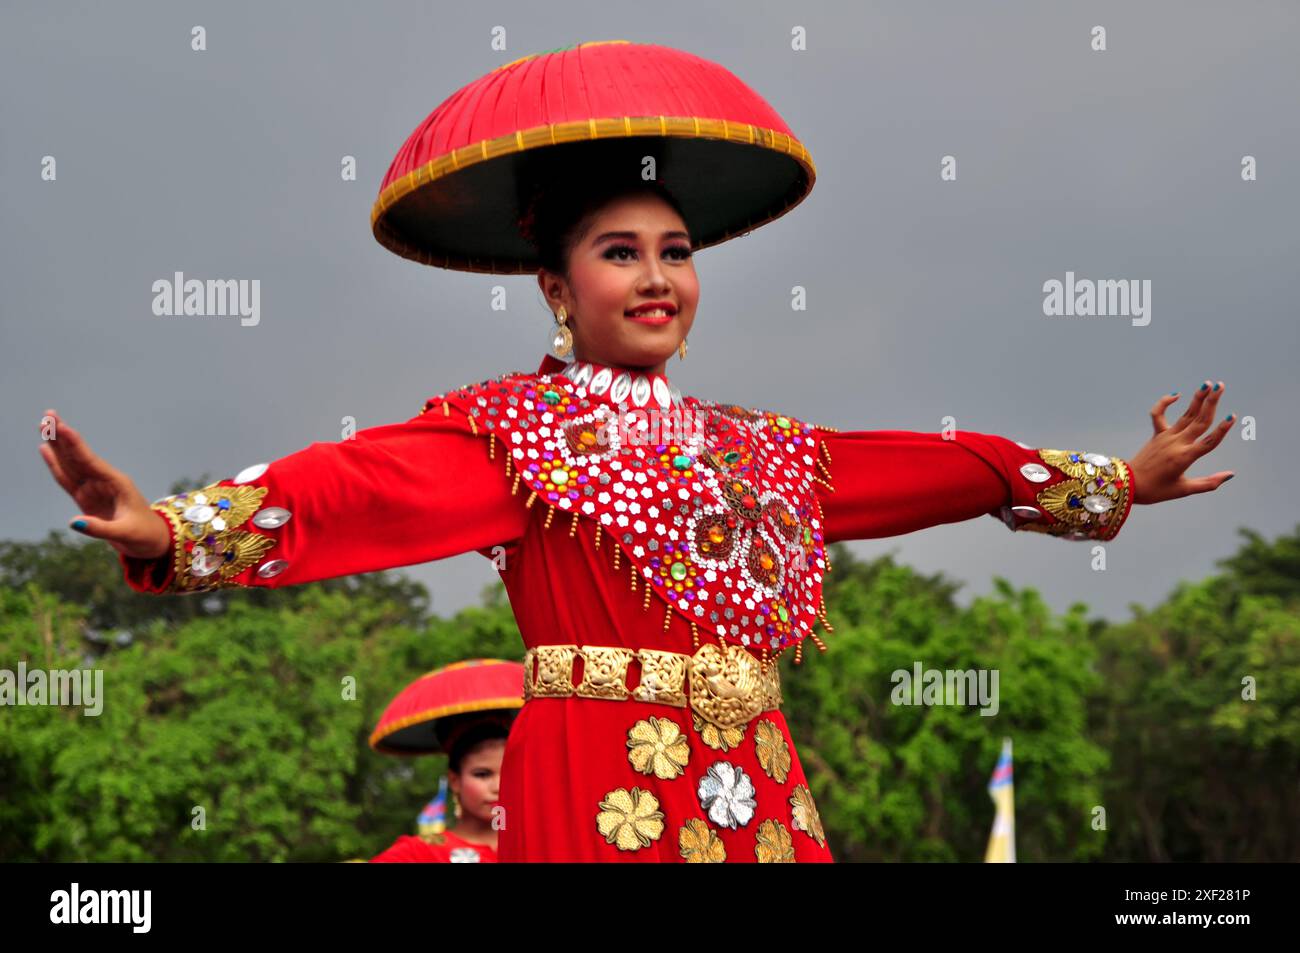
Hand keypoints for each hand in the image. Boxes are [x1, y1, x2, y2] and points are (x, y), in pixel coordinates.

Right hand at [37, 409, 171, 558]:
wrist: (152, 541)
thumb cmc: (143, 535)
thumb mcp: (125, 533)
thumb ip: (100, 528)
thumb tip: (73, 522)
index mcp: (116, 483)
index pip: (90, 460)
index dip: (74, 444)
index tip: (62, 426)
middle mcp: (103, 481)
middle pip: (78, 456)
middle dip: (63, 437)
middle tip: (48, 416)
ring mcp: (94, 488)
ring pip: (71, 463)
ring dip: (57, 446)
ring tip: (44, 426)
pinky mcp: (86, 498)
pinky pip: (67, 479)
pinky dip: (56, 465)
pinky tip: (46, 450)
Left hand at [1129, 381, 1235, 504]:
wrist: (1128, 484)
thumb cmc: (1156, 491)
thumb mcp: (1184, 490)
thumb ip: (1208, 483)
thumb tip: (1231, 475)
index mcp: (1185, 457)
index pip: (1209, 441)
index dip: (1222, 429)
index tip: (1232, 416)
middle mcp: (1177, 443)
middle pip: (1199, 420)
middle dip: (1212, 402)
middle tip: (1221, 386)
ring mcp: (1166, 437)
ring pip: (1185, 415)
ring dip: (1196, 398)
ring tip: (1207, 384)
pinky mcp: (1156, 434)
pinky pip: (1158, 415)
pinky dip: (1164, 403)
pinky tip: (1176, 395)